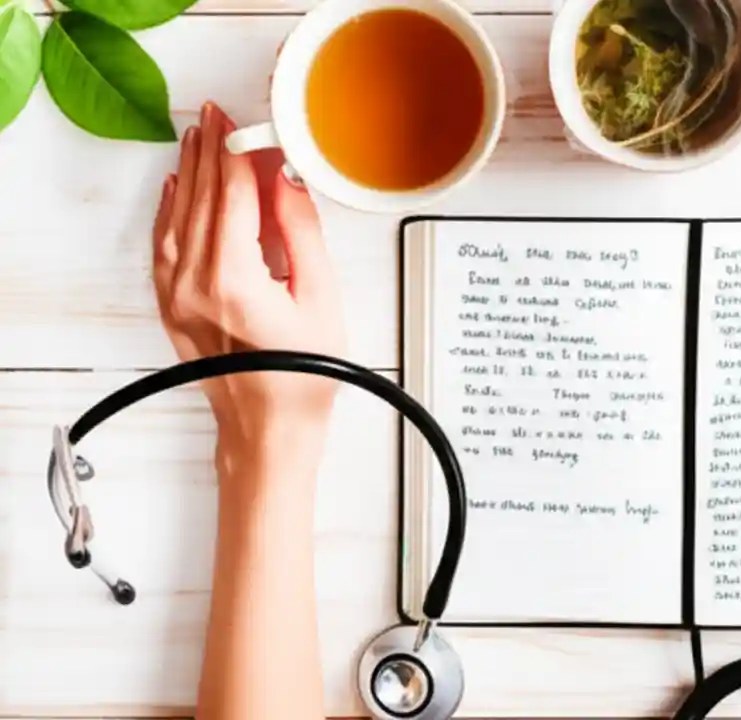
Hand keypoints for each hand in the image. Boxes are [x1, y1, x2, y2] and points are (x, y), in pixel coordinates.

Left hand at [152, 101, 344, 454]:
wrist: (270, 427)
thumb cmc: (303, 377)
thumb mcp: (320, 298)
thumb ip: (302, 233)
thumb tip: (287, 183)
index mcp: (235, 281)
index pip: (233, 197)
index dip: (239, 154)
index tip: (244, 125)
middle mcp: (196, 286)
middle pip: (199, 199)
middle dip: (209, 153)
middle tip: (218, 117)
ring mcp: (178, 298)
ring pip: (176, 218)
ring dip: (188, 175)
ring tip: (200, 141)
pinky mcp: (173, 307)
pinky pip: (163, 246)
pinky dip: (169, 211)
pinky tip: (176, 190)